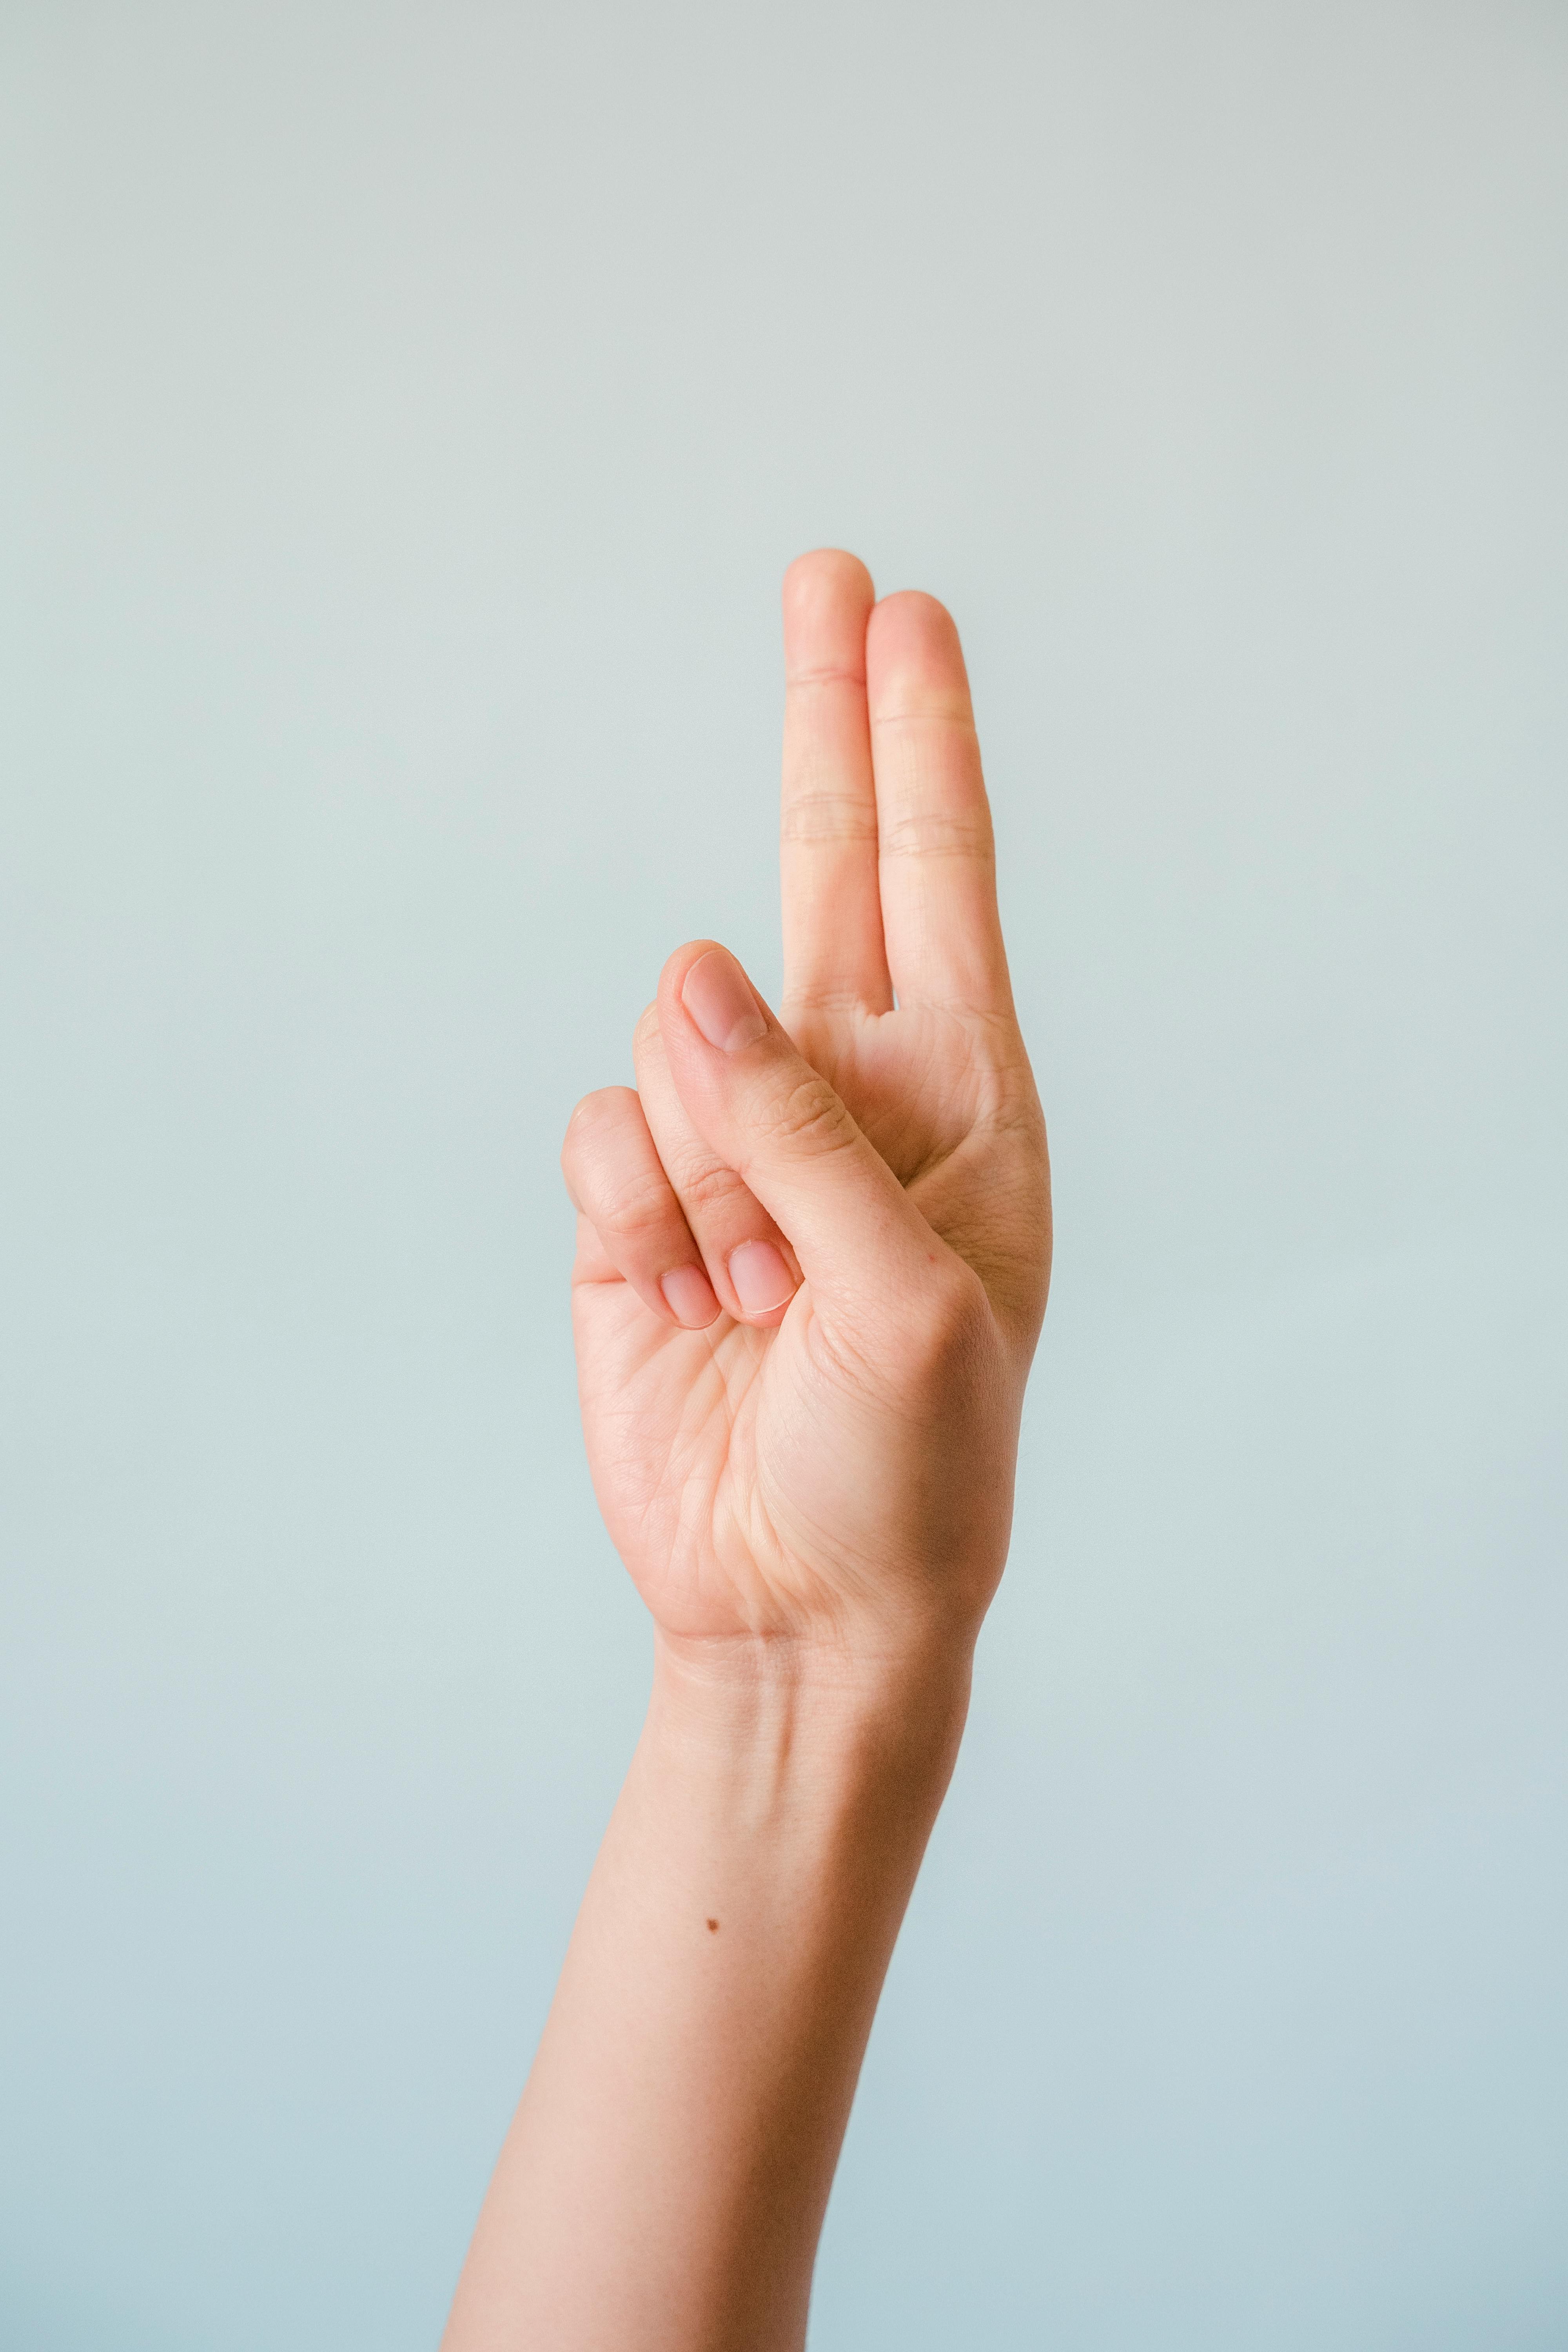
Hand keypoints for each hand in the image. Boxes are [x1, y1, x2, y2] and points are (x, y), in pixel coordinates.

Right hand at [560, 551, 1049, 1670]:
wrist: (803, 1603)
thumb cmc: (911, 1464)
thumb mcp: (910, 1301)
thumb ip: (806, 1132)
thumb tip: (693, 976)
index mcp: (959, 1105)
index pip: (940, 885)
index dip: (917, 745)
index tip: (904, 617)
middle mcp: (848, 1097)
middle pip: (825, 866)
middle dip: (825, 722)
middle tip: (826, 571)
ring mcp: (737, 1146)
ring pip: (672, 1037)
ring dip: (706, 1170)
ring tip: (754, 1297)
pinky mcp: (637, 1208)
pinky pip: (601, 1133)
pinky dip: (636, 1215)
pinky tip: (687, 1304)